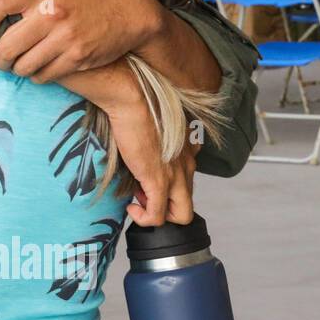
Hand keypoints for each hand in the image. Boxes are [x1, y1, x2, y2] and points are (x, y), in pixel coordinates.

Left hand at [0, 0, 163, 82]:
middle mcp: (51, 14)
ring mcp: (65, 38)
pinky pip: (44, 75)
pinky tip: (37, 69)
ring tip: (17, 65)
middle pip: (8, 46)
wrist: (128, 11)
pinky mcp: (77, 58)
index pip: (1, 3)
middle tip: (0, 59)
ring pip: (24, 65)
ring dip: (17, 68)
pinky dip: (37, 76)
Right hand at [104, 97, 196, 227]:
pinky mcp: (158, 182)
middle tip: (142, 193)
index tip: (147, 182)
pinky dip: (144, 218)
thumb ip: (162, 139)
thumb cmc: (140, 106)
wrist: (133, 101)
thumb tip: (148, 149)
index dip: (167, 190)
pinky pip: (157, 216)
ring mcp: (175, 177)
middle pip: (188, 205)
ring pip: (181, 216)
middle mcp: (187, 167)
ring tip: (137, 199)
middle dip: (165, 207)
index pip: (187, 183)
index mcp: (188, 153)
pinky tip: (131, 207)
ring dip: (156, 213)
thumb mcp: (158, 124)